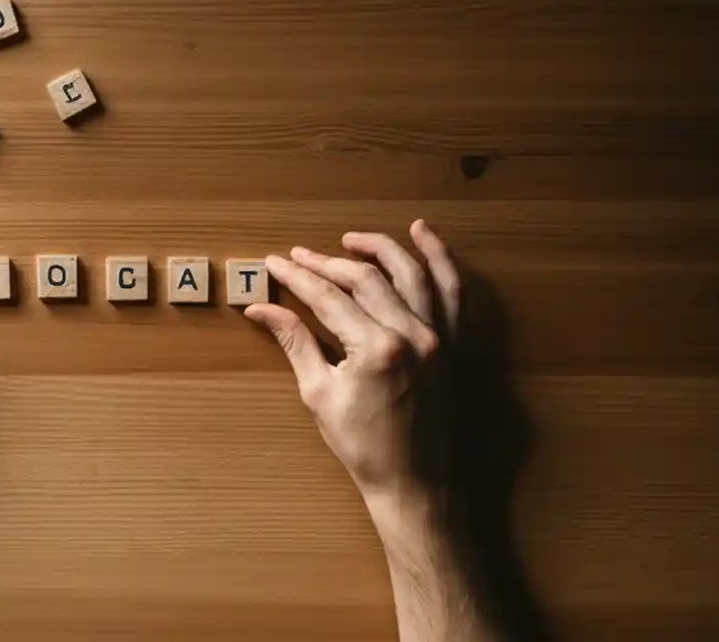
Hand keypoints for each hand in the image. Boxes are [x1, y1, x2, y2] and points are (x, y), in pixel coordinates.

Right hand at [245, 219, 460, 498]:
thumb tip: (261, 309)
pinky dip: (440, 258)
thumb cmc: (364, 447)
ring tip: (353, 238)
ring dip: (381, 248)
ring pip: (412, 272)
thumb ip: (295, 342)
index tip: (276, 262)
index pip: (328, 297)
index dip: (298, 276)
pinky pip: (453, 289)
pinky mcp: (457, 342)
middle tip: (300, 256)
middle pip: (366, 279)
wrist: (418, 482)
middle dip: (328, 263)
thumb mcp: (320, 393)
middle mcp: (414, 333)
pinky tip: (423, 235)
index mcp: (377, 348)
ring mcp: (441, 336)